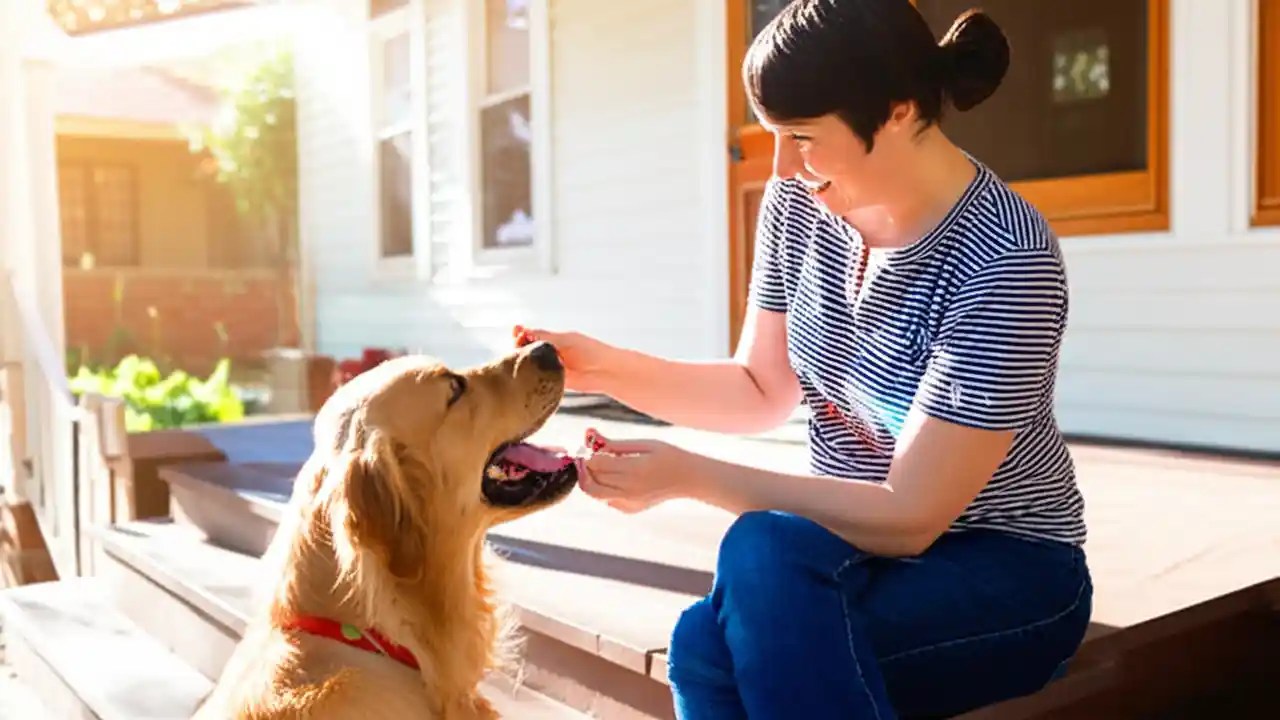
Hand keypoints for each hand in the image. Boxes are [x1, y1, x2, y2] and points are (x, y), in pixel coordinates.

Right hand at [513, 325, 614, 392]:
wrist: (606, 371)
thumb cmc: (590, 351)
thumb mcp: (565, 341)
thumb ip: (544, 337)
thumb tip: (523, 331)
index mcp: (553, 340)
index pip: (530, 335)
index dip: (521, 335)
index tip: (516, 332)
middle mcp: (550, 353)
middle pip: (526, 350)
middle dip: (519, 348)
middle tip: (517, 344)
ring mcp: (551, 367)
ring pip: (530, 365)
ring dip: (522, 362)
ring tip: (520, 357)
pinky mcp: (554, 382)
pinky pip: (538, 379)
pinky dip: (530, 376)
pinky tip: (524, 373)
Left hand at [578, 430, 694, 513]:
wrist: (688, 478)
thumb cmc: (667, 455)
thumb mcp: (643, 443)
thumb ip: (614, 444)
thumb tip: (589, 435)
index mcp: (634, 469)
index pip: (596, 464)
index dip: (587, 454)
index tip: (589, 445)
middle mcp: (630, 489)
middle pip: (592, 480)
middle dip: (585, 467)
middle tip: (588, 456)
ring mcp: (629, 502)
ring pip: (595, 493)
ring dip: (590, 479)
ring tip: (598, 466)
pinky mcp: (630, 509)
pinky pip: (606, 500)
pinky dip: (602, 489)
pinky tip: (613, 478)